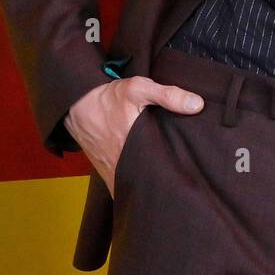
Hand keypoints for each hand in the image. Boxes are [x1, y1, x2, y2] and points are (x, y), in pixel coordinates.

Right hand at [65, 76, 204, 196]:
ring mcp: (113, 172)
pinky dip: (137, 183)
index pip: (159, 174)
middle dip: (166, 185)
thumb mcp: (138, 89)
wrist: (77, 105)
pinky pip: (125, 183)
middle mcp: (122, 167)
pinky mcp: (108, 172)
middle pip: (149, 184)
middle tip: (184, 181)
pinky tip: (150, 177)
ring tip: (171, 183)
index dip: (175, 178)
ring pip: (137, 186)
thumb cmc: (108, 99)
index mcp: (133, 150)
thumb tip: (197, 105)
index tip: (190, 177)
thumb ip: (168, 95)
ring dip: (150, 185)